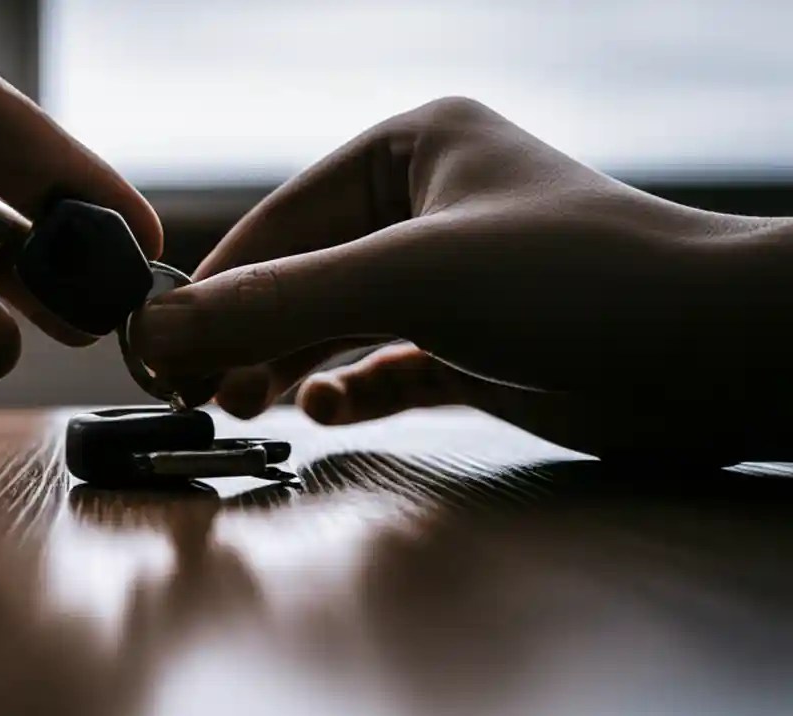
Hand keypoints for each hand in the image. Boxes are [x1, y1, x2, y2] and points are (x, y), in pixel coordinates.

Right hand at [132, 97, 792, 464]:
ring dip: (286, 364)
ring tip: (239, 404)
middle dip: (246, 331)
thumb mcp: (410, 277)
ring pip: (335, 324)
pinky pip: (382, 366)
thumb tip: (163, 325)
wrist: (713, 357)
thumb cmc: (577, 280)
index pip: (281, 219)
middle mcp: (427, 209)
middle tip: (191, 387)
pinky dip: (348, 389)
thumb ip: (279, 302)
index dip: (213, 283)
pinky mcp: (473, 344)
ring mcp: (451, 280)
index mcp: (411, 151)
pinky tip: (327, 410)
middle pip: (302, 274)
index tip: (155, 341)